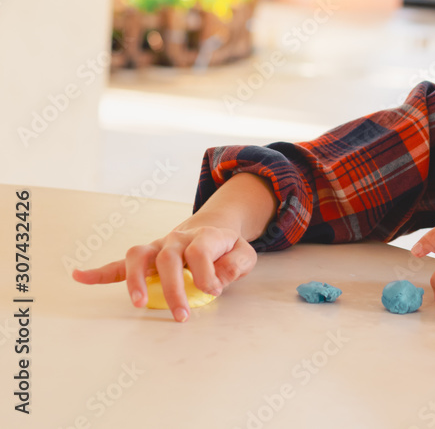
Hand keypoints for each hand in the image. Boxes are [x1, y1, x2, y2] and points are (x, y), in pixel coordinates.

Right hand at [72, 225, 256, 322]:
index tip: (214, 291)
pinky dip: (100, 272)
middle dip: (173, 289)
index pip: (200, 252)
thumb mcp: (244, 253)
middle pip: (168, 258)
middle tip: (180, 316)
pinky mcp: (146, 258)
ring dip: (135, 280)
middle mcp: (177, 239)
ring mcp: (158, 247)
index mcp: (204, 236)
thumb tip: (219, 280)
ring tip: (138, 303)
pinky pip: (119, 264)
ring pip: (138, 256)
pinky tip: (80, 276)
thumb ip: (237, 264)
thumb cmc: (227, 247)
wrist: (212, 228)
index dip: (206, 274)